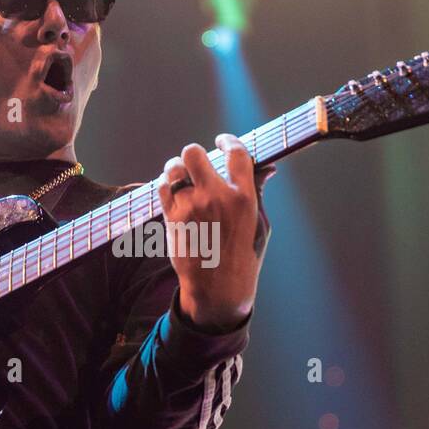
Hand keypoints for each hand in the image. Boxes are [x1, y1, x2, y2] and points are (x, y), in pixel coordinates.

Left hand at [157, 134, 275, 331]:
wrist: (218, 287)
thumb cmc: (243, 255)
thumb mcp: (259, 224)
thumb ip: (257, 192)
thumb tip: (266, 169)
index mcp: (243, 198)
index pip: (236, 153)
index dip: (228, 140)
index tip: (223, 141)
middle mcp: (215, 198)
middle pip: (195, 153)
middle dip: (196, 154)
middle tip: (198, 162)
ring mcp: (190, 207)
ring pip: (174, 168)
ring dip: (177, 168)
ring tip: (183, 176)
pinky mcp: (172, 218)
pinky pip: (161, 187)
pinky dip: (166, 184)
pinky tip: (174, 191)